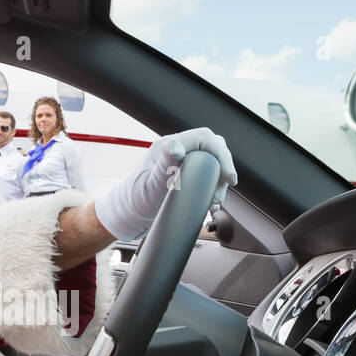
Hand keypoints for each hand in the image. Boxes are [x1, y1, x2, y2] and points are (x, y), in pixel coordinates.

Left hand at [94, 128, 236, 240]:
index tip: (228, 177)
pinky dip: (213, 186)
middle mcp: (175, 150)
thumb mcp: (150, 186)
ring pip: (211, 162)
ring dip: (219, 180)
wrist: (127, 216)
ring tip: (215, 201)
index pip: (204, 139)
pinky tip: (211, 202)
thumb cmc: (135, 202)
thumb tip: (176, 146)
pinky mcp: (183, 174)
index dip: (221, 154)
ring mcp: (179, 162)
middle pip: (210, 148)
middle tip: (223, 190)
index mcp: (167, 146)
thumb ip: (164, 166)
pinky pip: (206, 173)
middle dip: (222, 168)